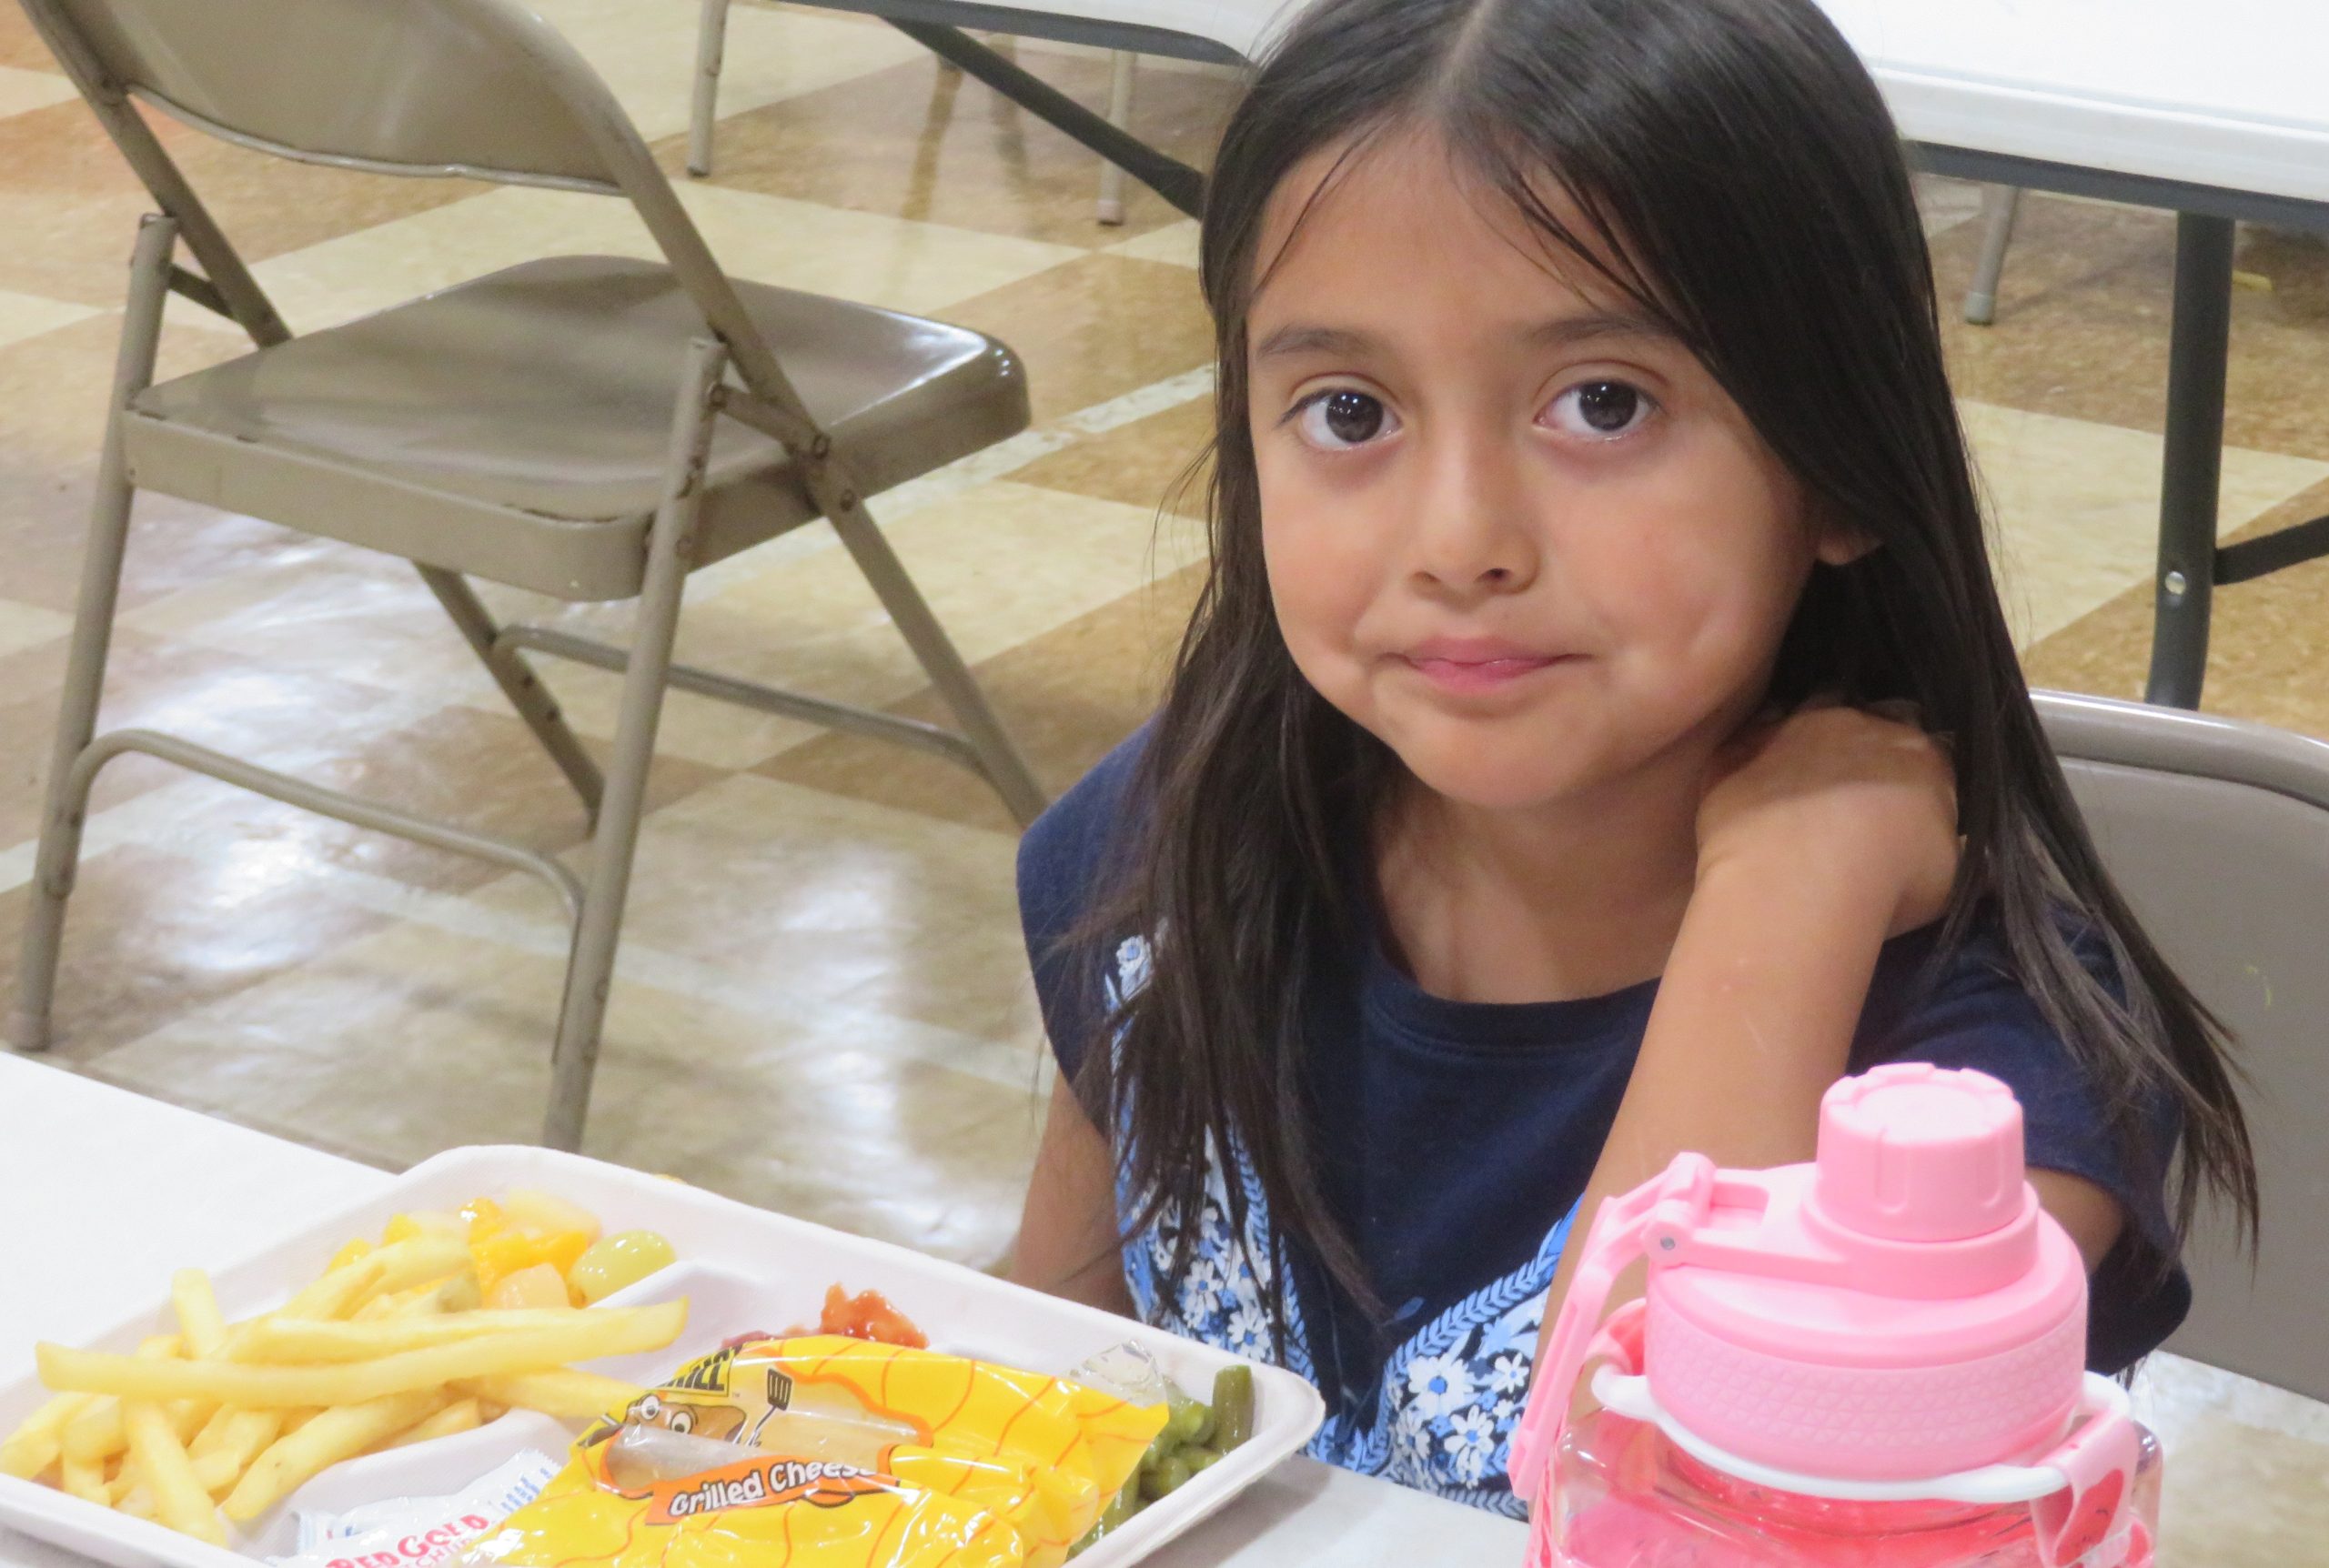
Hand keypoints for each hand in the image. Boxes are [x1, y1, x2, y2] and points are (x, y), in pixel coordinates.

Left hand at [1694, 698, 1958, 936]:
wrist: (1800, 876)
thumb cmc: (1891, 882)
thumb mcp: (1951, 879)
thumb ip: (1960, 856)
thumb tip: (1983, 865)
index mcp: (1923, 754)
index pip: (1933, 746)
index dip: (1920, 770)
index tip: (1910, 799)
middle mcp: (1861, 725)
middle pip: (1869, 720)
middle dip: (1865, 745)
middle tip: (1853, 789)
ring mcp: (1797, 729)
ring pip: (1808, 711)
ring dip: (1809, 735)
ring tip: (1802, 777)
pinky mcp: (1742, 748)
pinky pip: (1750, 739)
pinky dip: (1753, 756)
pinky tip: (1752, 785)